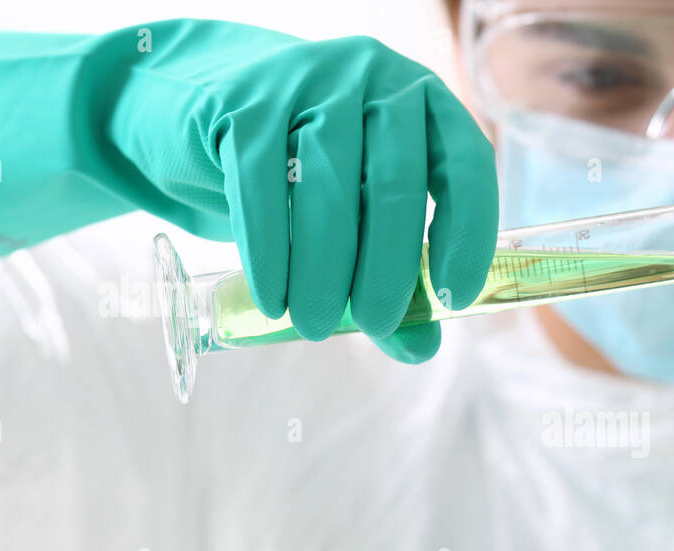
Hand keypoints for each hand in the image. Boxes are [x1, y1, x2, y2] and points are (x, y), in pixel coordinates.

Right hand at [113, 20, 497, 361]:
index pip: (466, 165)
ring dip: (325, 272)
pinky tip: (273, 299)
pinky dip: (269, 254)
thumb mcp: (359, 216)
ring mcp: (309, 80)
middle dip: (387, 270)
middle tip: (374, 326)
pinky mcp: (244, 101)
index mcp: (425, 104)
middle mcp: (376, 79)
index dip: (467, 234)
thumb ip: (395, 277)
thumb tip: (420, 347)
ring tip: (315, 325)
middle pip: (395, 186)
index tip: (452, 298)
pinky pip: (262, 188)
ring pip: (329, 189)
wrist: (205, 110)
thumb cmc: (305, 172)